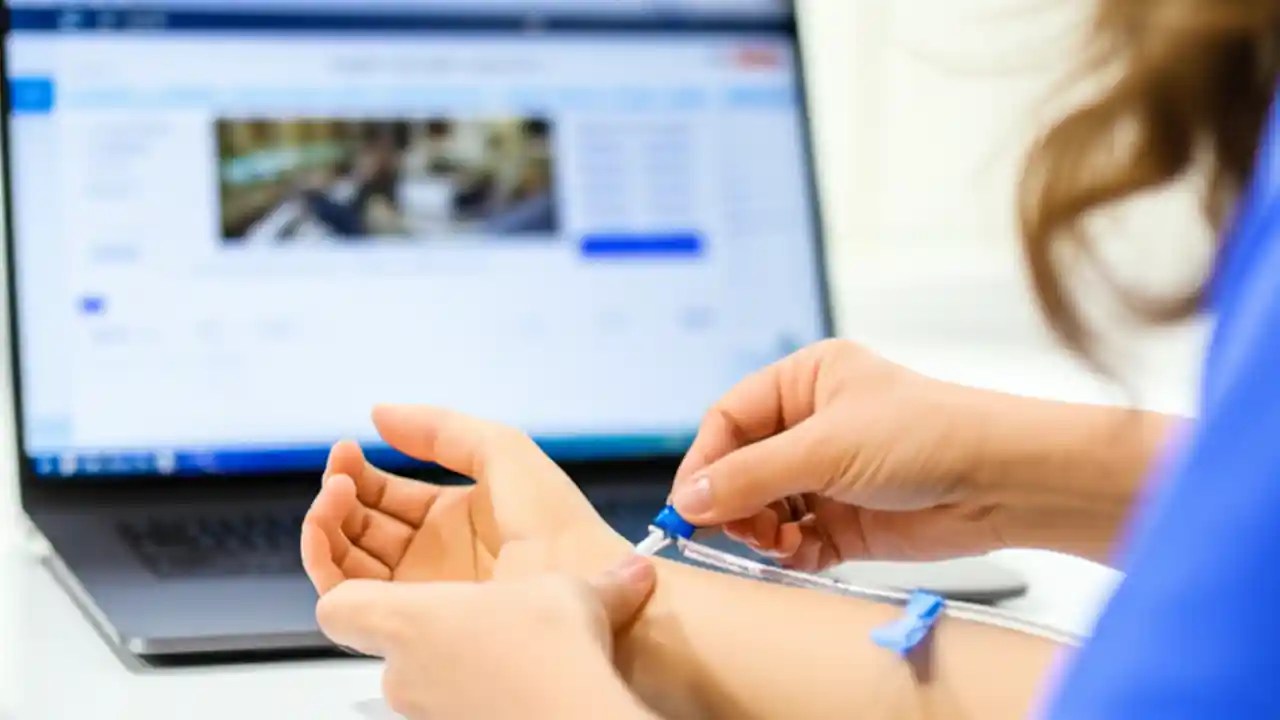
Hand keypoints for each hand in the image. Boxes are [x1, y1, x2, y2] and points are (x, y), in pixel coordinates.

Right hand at [301, 405, 630, 592]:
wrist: (587, 589)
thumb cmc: (560, 526)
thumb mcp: (503, 454)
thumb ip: (443, 428)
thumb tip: (379, 413)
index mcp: (456, 519)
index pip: (389, 495)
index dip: (361, 473)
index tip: (345, 451)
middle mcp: (434, 558)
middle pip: (362, 527)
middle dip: (339, 496)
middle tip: (337, 476)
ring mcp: (422, 593)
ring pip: (349, 561)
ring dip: (327, 525)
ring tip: (333, 495)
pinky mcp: (413, 623)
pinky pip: (349, 598)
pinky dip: (326, 563)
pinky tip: (327, 528)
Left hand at [316, 557, 657, 719]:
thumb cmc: (552, 654)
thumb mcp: (568, 590)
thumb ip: (600, 579)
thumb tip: (634, 575)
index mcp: (408, 618)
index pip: (335, 601)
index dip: (344, 580)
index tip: (370, 563)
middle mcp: (405, 671)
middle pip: (378, 637)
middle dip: (414, 615)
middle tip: (458, 602)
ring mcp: (427, 710)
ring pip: (417, 673)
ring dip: (447, 653)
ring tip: (502, 637)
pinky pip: (450, 701)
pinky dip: (472, 687)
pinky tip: (516, 676)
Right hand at [670, 340, 1005, 568]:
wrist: (1003, 483)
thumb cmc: (926, 436)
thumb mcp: (824, 448)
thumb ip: (750, 477)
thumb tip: (689, 500)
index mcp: (805, 382)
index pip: (730, 419)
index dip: (705, 461)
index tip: (688, 502)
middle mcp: (812, 425)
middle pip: (741, 467)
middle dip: (733, 501)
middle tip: (736, 530)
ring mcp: (828, 475)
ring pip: (764, 508)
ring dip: (760, 530)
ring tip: (775, 542)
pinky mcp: (846, 521)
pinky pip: (795, 541)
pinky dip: (788, 553)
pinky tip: (797, 555)